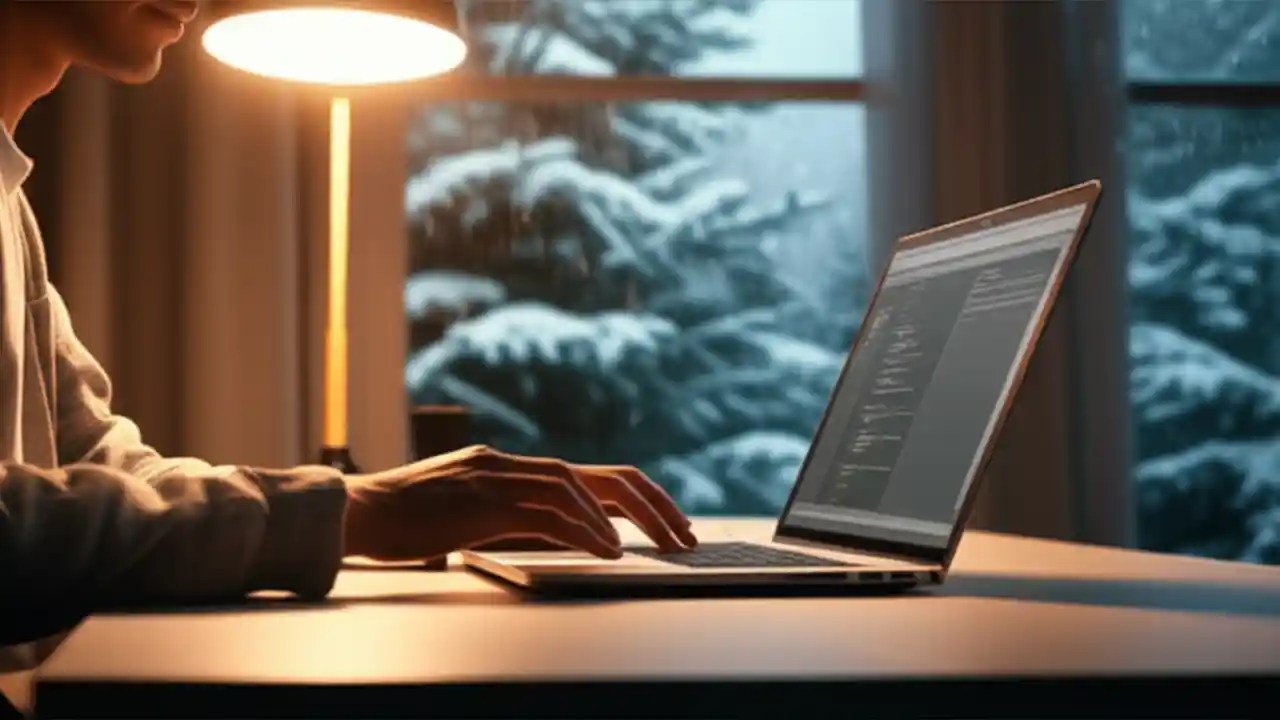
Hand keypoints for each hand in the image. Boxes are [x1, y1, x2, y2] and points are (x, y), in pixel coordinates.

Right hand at [342, 445, 697, 561]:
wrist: (355, 512)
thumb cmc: (407, 519)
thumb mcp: (469, 511)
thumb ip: (512, 515)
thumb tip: (560, 535)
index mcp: (512, 466)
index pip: (592, 475)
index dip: (638, 497)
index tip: (670, 522)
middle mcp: (511, 465)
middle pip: (601, 476)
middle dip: (651, 505)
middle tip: (686, 533)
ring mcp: (496, 480)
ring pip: (579, 489)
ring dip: (624, 520)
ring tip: (657, 546)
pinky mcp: (481, 504)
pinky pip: (546, 515)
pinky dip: (583, 532)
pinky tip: (608, 552)